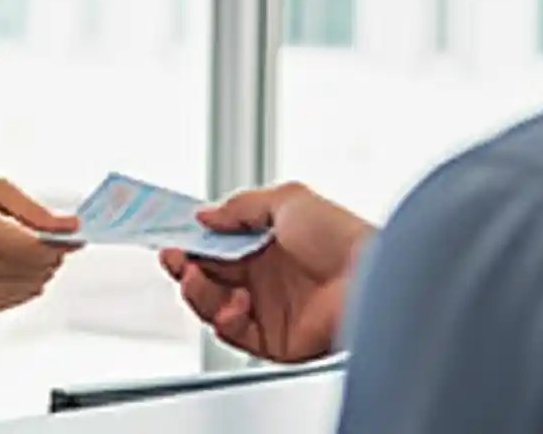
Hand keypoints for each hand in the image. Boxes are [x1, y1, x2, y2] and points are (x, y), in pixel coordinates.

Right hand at [0, 173, 78, 314]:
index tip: (71, 233)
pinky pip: (17, 297)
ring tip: (25, 246)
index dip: (60, 242)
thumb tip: (70, 227)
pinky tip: (11, 262)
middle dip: (52, 254)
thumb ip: (34, 210)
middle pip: (35, 269)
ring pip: (31, 286)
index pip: (32, 247)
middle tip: (48, 236)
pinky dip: (24, 281)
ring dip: (41, 268)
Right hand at [160, 182, 373, 361]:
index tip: (171, 235)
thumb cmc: (342, 236)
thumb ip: (241, 206)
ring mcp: (269, 311)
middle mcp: (265, 279)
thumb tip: (205, 215)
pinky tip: (238, 302)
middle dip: (184, 267)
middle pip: (208, 278)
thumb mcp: (288, 201)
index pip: (215, 247)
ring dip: (198, 293)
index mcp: (266, 246)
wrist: (371, 276)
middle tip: (173, 257)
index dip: (191, 242)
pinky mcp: (276, 341)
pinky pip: (236, 335)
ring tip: (196, 278)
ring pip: (213, 308)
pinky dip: (226, 320)